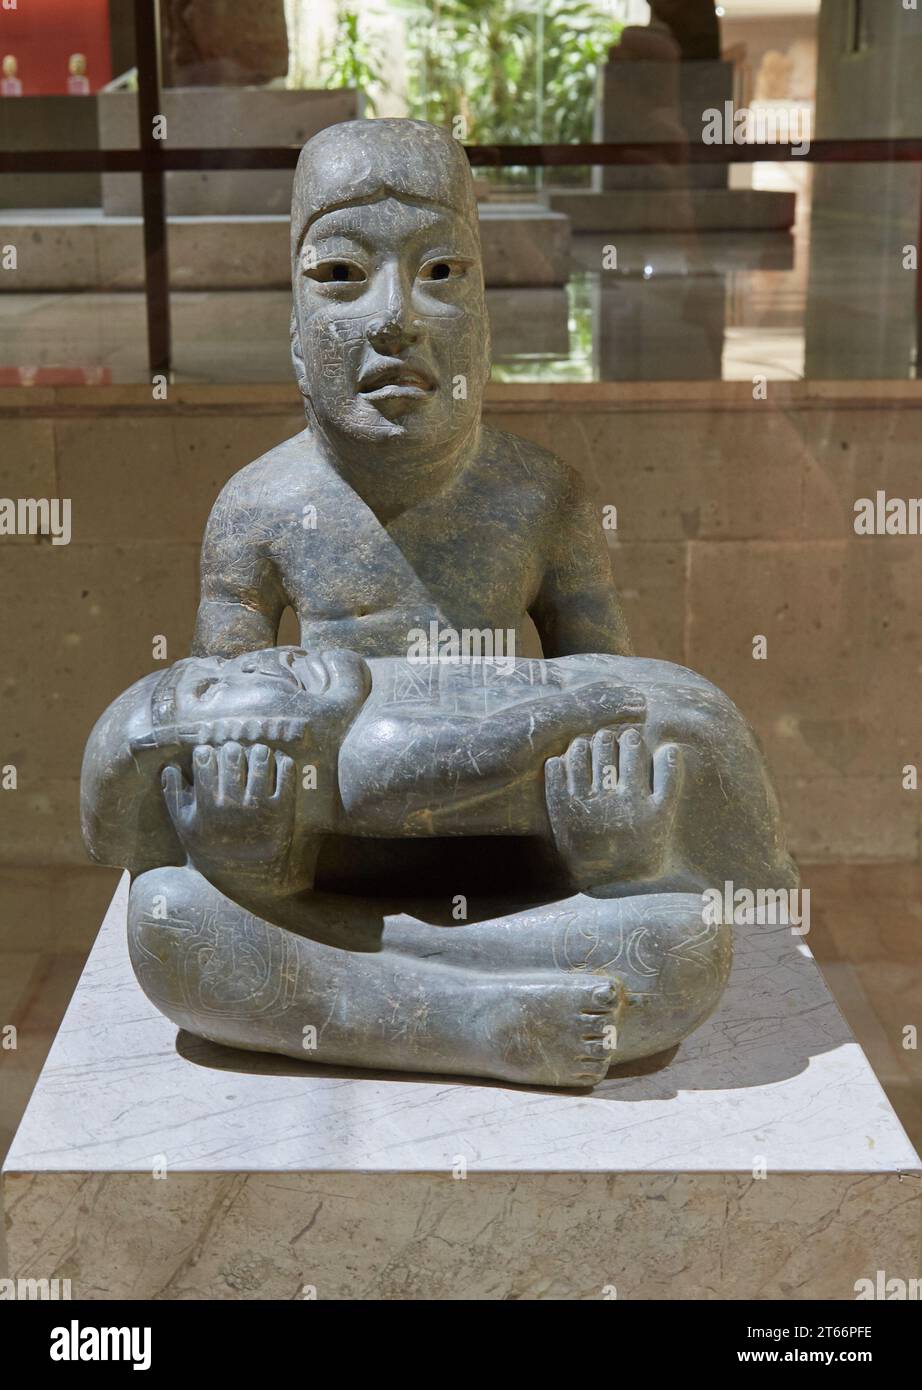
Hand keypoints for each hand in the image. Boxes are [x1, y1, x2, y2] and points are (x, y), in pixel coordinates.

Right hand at [162, 741, 296, 887]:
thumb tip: (169, 767)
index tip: (209, 758)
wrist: (251, 880)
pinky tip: (276, 762)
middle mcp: (233, 804)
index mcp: (207, 807)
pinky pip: (286, 770)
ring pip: (260, 755)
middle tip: (232, 756)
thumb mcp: (186, 830)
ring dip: (257, 751)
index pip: (205, 758)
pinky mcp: (284, 808)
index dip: (206, 753)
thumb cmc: (214, 852)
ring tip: (254, 756)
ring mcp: (260, 805)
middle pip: (232, 753)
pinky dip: (282, 760)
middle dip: (231, 750)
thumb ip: (174, 798)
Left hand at [544, 728, 683, 889]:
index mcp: (634, 799)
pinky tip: (564, 761)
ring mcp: (581, 804)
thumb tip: (670, 748)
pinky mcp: (559, 811)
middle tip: (608, 737)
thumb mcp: (663, 816)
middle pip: (604, 749)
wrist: (607, 877)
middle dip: (607, 738)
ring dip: (582, 745)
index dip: (631, 739)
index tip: (631, 737)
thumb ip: (669, 781)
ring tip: (586, 744)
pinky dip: (558, 763)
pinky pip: (554, 774)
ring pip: (578, 756)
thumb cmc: (640, 843)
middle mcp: (607, 800)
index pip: (632, 752)